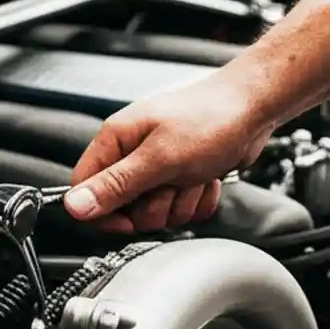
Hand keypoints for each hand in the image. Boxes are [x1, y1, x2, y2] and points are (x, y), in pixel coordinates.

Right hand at [63, 72, 275, 233]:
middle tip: (173, 182)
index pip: (85, 189)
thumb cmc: (211, 118)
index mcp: (116, 140)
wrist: (254, 109)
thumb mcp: (160, 158)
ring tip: (195, 174)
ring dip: (181, 202)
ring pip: (156, 212)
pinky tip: (207, 177)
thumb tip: (75, 206)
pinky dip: (199, 200)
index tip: (129, 219)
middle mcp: (133, 153)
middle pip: (124, 209)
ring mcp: (159, 167)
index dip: (105, 213)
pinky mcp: (181, 178)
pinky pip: (182, 209)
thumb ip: (116, 185)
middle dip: (154, 206)